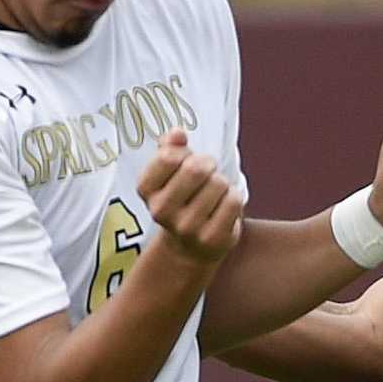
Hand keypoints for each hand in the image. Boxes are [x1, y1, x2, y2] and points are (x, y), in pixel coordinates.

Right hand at [138, 129, 243, 267]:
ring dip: (222, 182)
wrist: (189, 248)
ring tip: (215, 194)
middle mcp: (162, 211)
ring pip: (218, 183)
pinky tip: (225, 206)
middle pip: (196, 169)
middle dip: (208, 164)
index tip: (186, 160)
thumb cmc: (182, 200)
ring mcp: (187, 227)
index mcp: (147, 190)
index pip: (168, 157)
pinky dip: (235, 197)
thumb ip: (169, 148)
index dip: (184, 152)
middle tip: (208, 173)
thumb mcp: (168, 174)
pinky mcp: (212, 238)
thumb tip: (177, 133)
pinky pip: (234, 201)